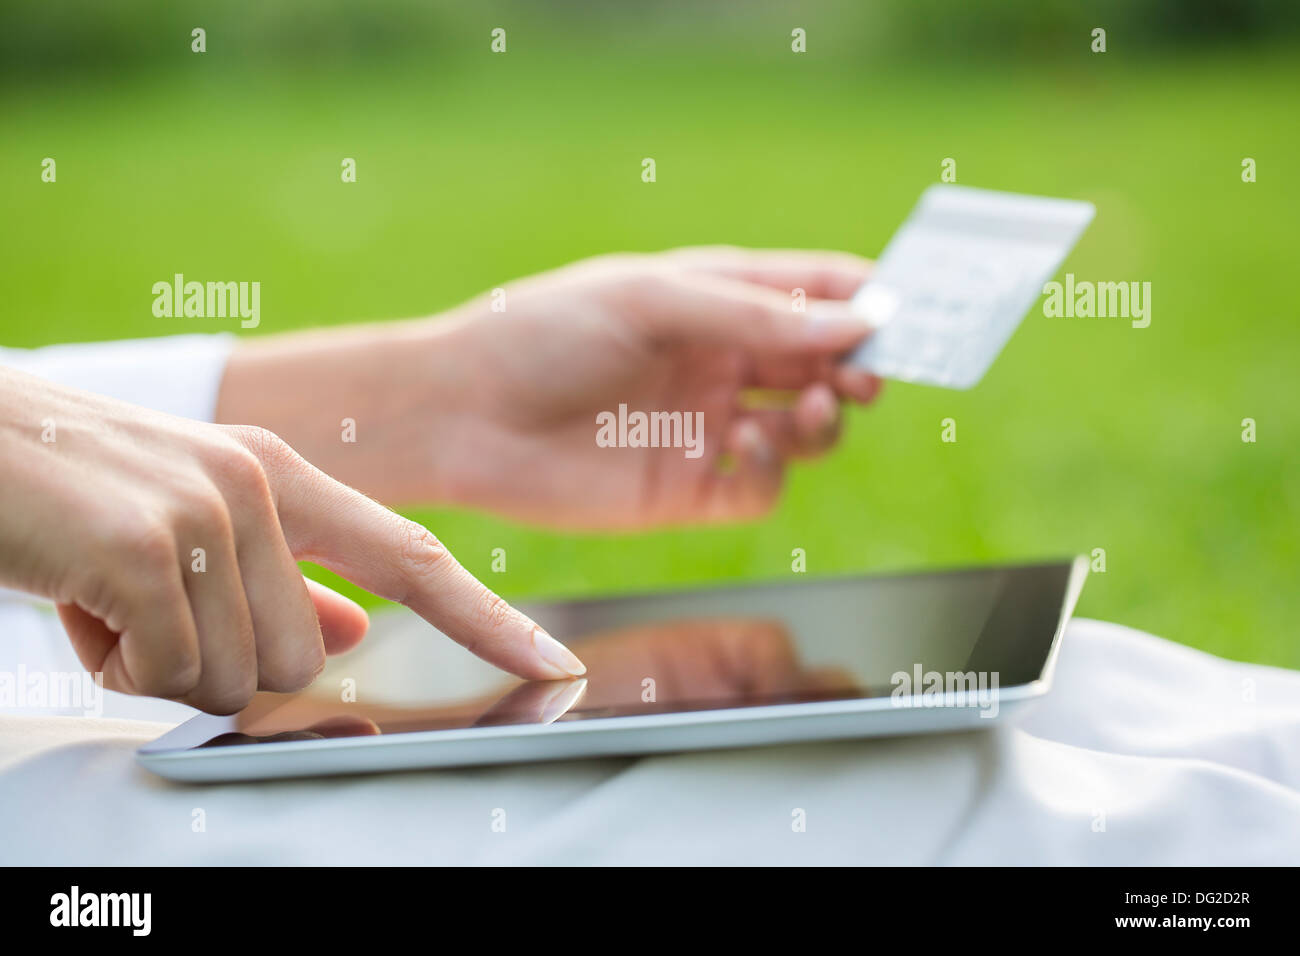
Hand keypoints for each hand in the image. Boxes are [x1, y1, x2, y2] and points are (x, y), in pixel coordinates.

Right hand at [0, 369, 585, 713]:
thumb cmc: (69, 489)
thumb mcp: (190, 520)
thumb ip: (284, 576)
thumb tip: (352, 634)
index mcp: (281, 472)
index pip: (410, 557)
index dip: (486, 619)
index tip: (549, 664)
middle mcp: (258, 483)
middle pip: (302, 659)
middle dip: (220, 663)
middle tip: (143, 610)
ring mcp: (207, 511)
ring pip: (235, 678)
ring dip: (159, 663)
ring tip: (104, 595)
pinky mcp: (147, 548)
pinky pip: (169, 673)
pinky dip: (116, 664)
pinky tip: (79, 601)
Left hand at [218, 246, 880, 527]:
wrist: (460, 417)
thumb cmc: (540, 335)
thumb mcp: (651, 299)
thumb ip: (754, 313)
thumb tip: (858, 321)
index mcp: (710, 300)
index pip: (809, 291)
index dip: (864, 297)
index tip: (912, 308)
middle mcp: (717, 362)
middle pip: (821, 360)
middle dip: (859, 361)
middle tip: (877, 368)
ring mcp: (706, 426)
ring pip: (805, 426)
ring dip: (829, 415)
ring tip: (823, 403)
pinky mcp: (688, 489)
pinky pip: (762, 486)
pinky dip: (776, 470)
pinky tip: (752, 447)